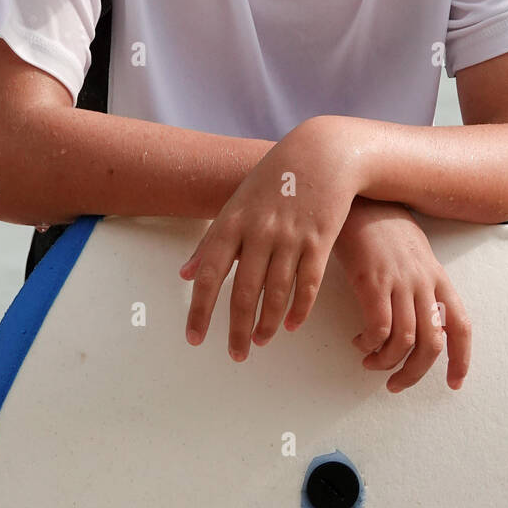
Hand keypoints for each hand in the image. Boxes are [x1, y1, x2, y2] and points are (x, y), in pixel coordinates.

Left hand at [178, 116, 361, 360]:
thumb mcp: (237, 202)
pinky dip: (299, 309)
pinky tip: (290, 325)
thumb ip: (211, 240)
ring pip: (276, 293)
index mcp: (233, 221)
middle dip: (237, 329)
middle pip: (244, 292)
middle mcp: (259, 231)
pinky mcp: (319, 241)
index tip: (194, 338)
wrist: (322, 153)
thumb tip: (186, 274)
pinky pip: (307, 284)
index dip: (200, 310)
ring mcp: (291, 236)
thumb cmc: (274, 178)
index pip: (210, 274)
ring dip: (267, 323)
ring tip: (259, 342)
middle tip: (234, 354)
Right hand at [333, 199, 470, 392]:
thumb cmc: (381, 223)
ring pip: (405, 342)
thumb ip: (418, 281)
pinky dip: (369, 344)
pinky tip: (359, 340)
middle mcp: (423, 282)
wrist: (359, 197)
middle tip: (395, 384)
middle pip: (432, 344)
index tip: (454, 384)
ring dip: (387, 362)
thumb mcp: (412, 251)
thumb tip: (414, 314)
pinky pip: (379, 328)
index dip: (461, 360)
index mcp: (437, 277)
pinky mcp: (373, 282)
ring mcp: (399, 282)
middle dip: (414, 373)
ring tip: (371, 362)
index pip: (461, 325)